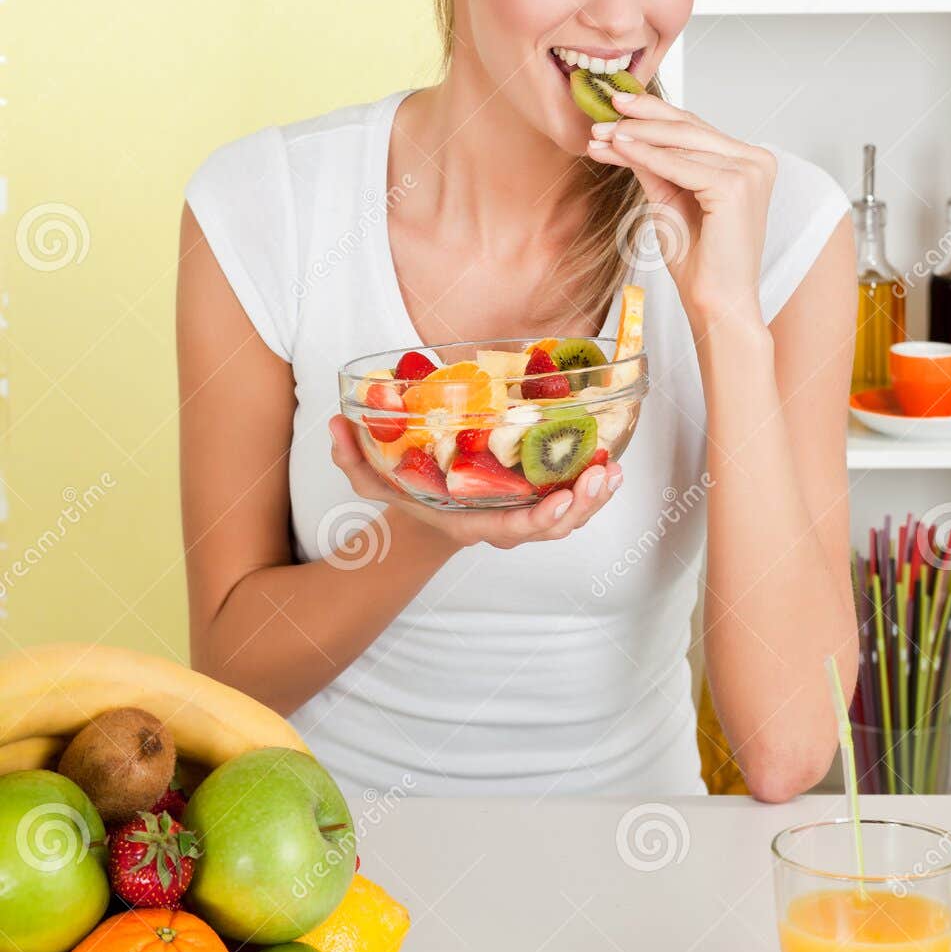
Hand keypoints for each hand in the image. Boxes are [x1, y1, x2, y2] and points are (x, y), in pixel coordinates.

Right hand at [328, 414, 623, 550]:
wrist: (427, 503)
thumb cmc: (405, 491)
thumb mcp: (372, 478)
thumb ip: (352, 456)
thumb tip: (337, 423)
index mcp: (470, 523)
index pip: (510, 528)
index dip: (538, 519)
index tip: (559, 501)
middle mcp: (504, 523)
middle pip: (552, 526)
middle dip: (580, 506)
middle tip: (597, 474)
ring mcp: (524, 511)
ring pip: (570, 516)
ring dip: (595, 496)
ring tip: (612, 469)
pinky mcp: (538, 495)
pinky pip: (573, 499)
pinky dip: (594, 485)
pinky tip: (612, 462)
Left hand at [586, 91, 775, 332]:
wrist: (715, 303)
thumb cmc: (699, 261)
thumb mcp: (669, 200)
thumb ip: (653, 165)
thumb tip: (619, 134)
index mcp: (748, 162)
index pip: (694, 128)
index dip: (653, 114)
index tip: (616, 109)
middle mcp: (756, 161)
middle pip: (688, 128)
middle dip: (641, 120)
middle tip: (602, 114)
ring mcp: (750, 171)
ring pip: (681, 142)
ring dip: (636, 136)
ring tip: (601, 134)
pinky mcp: (736, 186)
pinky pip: (679, 165)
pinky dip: (646, 156)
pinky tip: (619, 147)